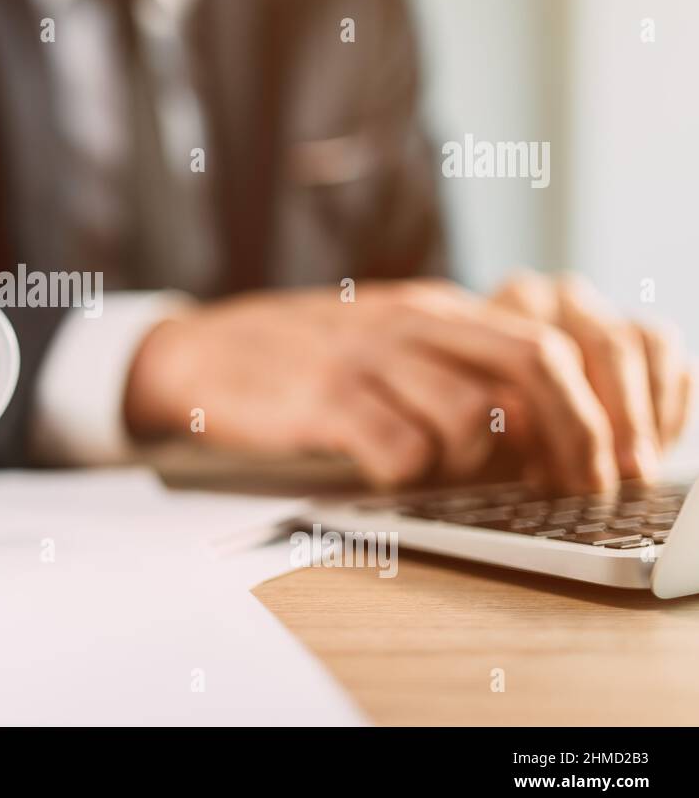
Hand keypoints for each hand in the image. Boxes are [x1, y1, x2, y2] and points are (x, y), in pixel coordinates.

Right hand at [123, 276, 689, 491]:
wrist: (200, 350)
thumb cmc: (299, 357)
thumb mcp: (383, 338)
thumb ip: (448, 362)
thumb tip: (531, 421)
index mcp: (433, 310)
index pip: (544, 343)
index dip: (590, 407)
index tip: (597, 462)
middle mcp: (410, 324)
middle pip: (533, 362)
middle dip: (572, 435)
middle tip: (568, 487)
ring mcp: (366, 359)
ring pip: (471, 416)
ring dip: (467, 463)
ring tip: (430, 468)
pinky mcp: (322, 400)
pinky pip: (398, 451)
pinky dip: (404, 478)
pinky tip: (379, 472)